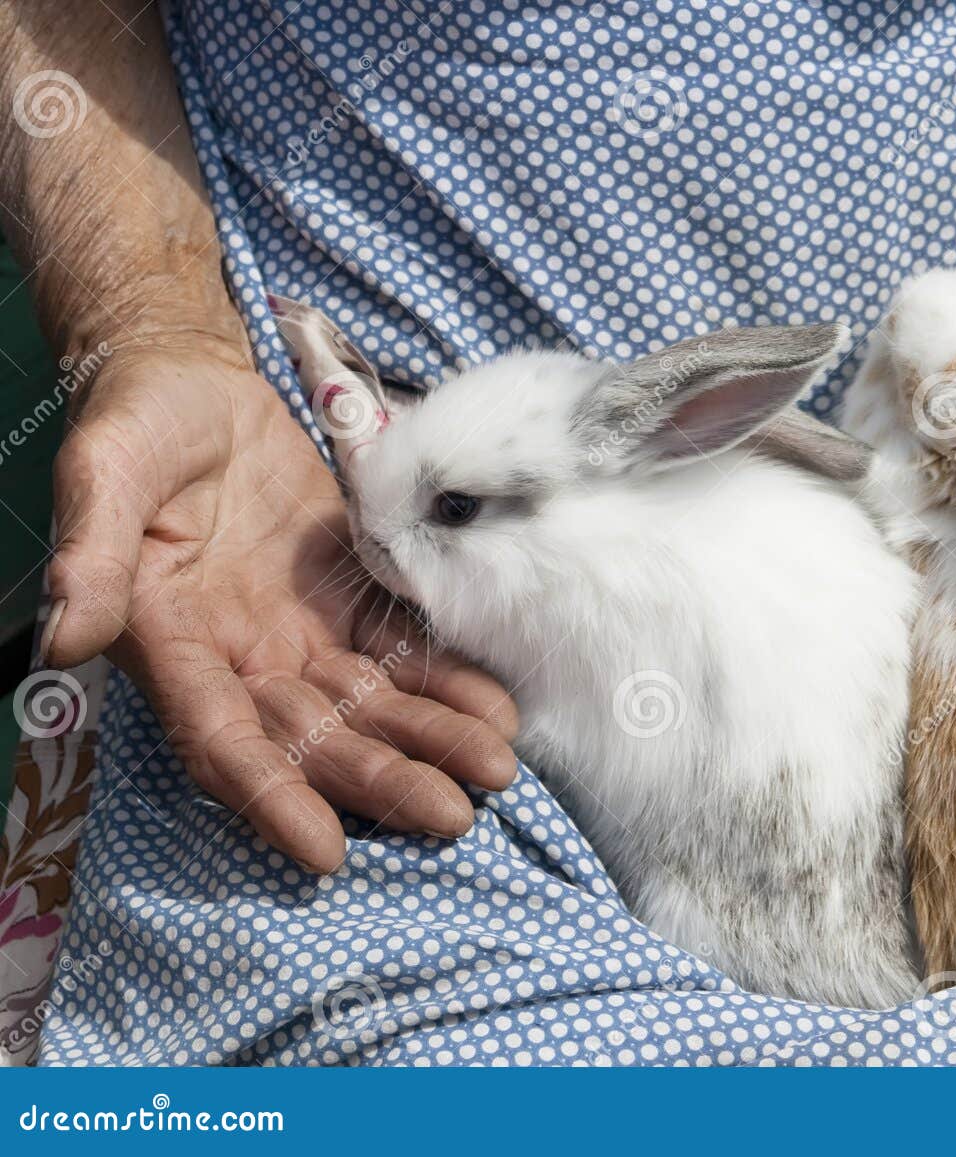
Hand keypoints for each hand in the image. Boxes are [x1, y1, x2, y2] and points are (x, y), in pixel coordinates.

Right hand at [43, 337, 518, 871]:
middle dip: (383, 779)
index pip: (222, 740)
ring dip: (431, 741)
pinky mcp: (351, 598)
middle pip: (317, 737)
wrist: (195, 382)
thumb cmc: (140, 421)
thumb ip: (93, 551)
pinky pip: (404, 653)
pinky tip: (497, 711)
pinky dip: (449, 683)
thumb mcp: (106, 469)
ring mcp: (302, 631)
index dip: (271, 796)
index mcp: (173, 643)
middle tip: (455, 814)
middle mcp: (242, 656)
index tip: (324, 851)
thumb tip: (67, 635)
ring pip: (372, 706)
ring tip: (496, 769)